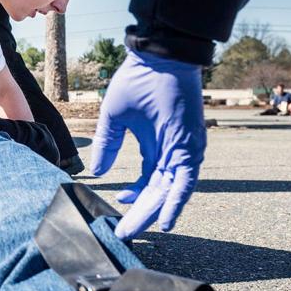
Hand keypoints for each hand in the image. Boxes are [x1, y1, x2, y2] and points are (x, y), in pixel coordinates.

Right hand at [90, 49, 205, 238]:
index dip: (134, 198)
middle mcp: (172, 152)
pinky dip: (176, 202)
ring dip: (153, 213)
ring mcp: (184, 151)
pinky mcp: (191, 148)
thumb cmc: (138, 79)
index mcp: (155, 145)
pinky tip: (165, 221)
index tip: (116, 208)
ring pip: (169, 192)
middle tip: (122, 233)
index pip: (147, 181)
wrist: (159, 57)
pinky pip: (185, 182)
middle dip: (140, 213)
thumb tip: (98, 171)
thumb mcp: (115, 117)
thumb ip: (108, 144)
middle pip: (157, 192)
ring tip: (132, 230)